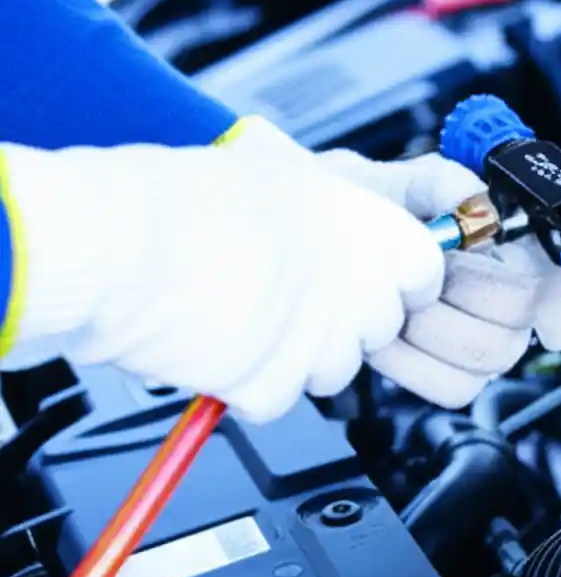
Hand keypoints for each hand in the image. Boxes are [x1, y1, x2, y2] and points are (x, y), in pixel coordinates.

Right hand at [0, 141, 445, 422]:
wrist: (121, 242)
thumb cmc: (189, 199)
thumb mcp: (287, 178)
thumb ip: (336, 211)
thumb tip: (350, 228)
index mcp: (381, 235)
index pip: (422, 277)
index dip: (387, 278)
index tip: (355, 275)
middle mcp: (365, 293)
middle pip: (376, 329)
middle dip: (336, 320)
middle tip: (281, 292)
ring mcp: (325, 346)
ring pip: (329, 370)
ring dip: (292, 353)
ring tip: (240, 311)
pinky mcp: (278, 388)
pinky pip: (276, 398)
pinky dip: (247, 383)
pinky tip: (215, 340)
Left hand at [231, 119, 560, 407]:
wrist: (299, 245)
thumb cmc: (351, 207)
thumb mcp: (388, 179)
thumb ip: (439, 181)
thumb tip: (481, 206)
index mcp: (499, 234)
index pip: (559, 271)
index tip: (548, 320)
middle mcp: (499, 287)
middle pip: (520, 320)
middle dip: (467, 300)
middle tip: (426, 277)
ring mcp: (473, 333)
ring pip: (488, 357)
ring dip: (435, 333)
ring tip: (397, 304)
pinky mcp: (443, 371)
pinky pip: (454, 388)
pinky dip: (415, 366)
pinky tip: (386, 337)